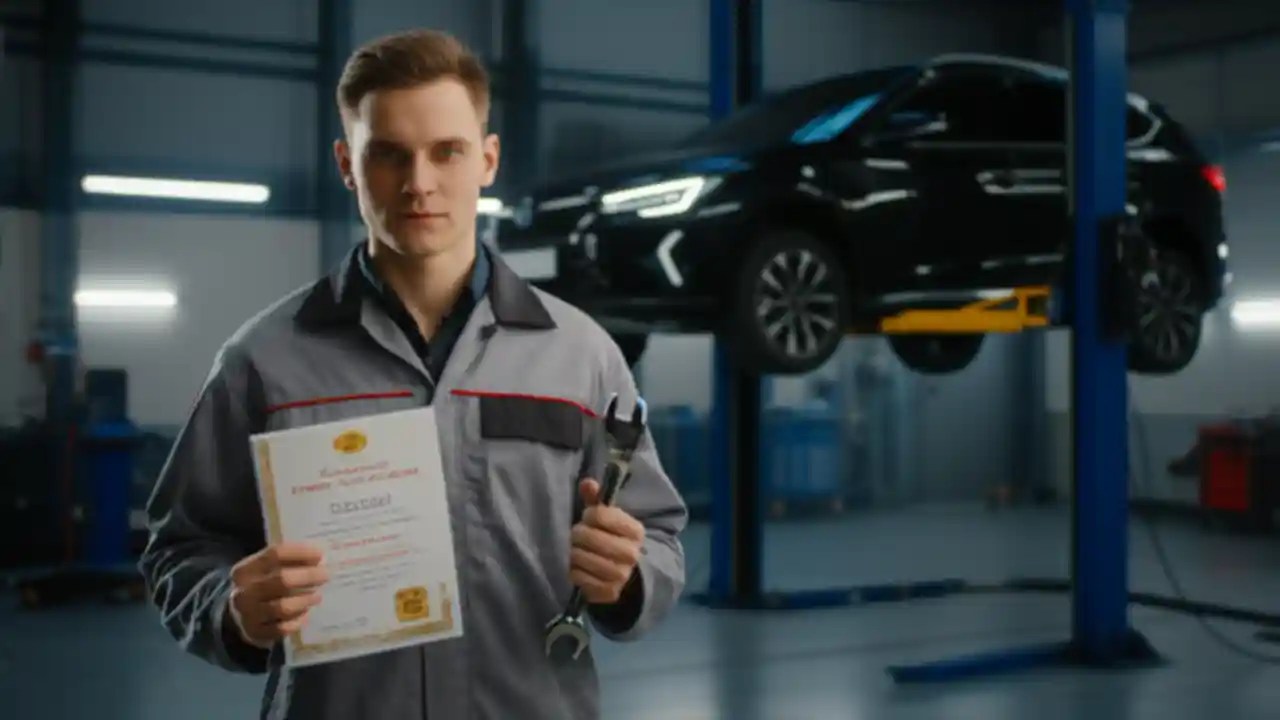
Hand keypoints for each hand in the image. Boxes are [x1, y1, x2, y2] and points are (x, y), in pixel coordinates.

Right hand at [228, 542, 327, 647]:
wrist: (236, 615)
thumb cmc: (258, 586)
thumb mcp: (264, 569)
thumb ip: (287, 561)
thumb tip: (318, 557)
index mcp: (244, 569)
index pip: (275, 554)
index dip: (300, 553)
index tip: (320, 554)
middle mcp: (243, 592)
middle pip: (281, 580)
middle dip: (308, 576)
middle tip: (325, 575)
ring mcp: (248, 614)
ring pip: (283, 606)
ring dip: (305, 600)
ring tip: (317, 596)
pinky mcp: (256, 633)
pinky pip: (283, 628)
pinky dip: (298, 620)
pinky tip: (306, 613)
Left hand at [570, 478, 644, 603]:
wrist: (625, 573)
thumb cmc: (610, 538)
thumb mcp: (607, 517)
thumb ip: (596, 499)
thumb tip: (587, 483)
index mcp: (635, 531)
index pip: (600, 514)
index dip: (589, 514)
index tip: (589, 518)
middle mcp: (632, 554)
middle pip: (589, 536)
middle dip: (578, 534)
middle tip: (579, 536)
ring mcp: (621, 575)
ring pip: (581, 557)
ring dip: (574, 553)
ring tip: (578, 551)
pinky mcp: (609, 593)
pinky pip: (578, 578)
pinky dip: (574, 571)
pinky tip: (579, 567)